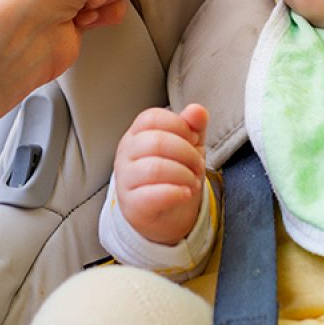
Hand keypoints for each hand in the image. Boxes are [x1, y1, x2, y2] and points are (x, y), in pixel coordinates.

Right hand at [115, 104, 209, 245]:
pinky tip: (186, 193)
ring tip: (193, 182)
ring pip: (155, 168)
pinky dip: (177, 193)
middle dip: (187, 153)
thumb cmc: (174, 175)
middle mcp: (125, 153)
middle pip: (156, 141)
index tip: (194, 139)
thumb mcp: (188, 146)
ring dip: (184, 174)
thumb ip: (193, 126)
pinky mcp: (131, 204)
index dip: (179, 125)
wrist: (166, 215)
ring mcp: (125, 179)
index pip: (152, 117)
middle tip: (199, 165)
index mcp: (136, 133)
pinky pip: (153, 195)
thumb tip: (197, 110)